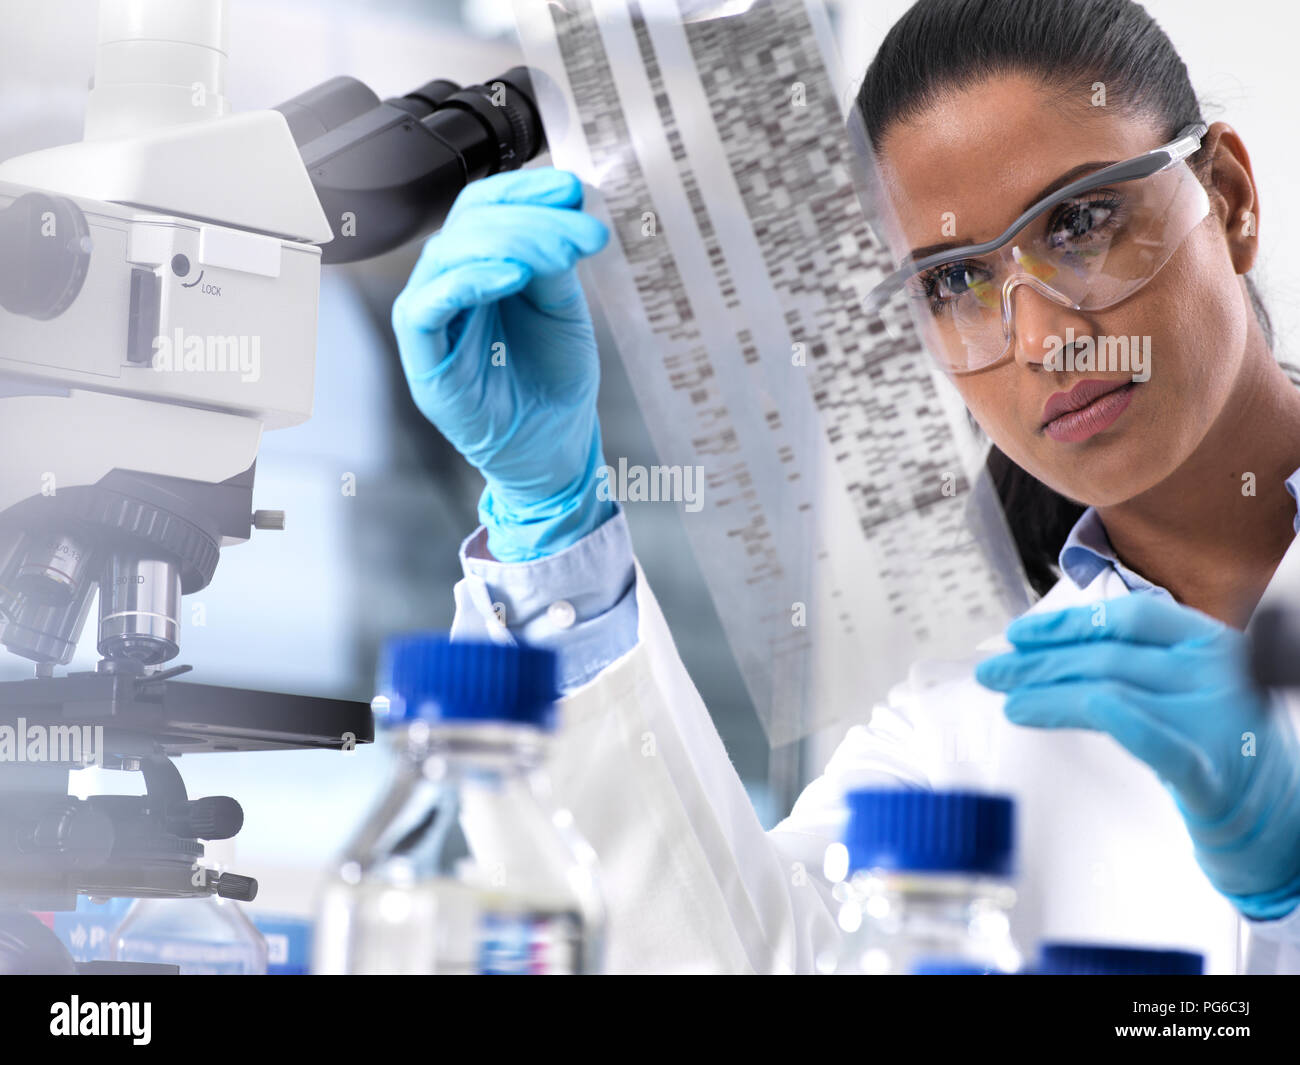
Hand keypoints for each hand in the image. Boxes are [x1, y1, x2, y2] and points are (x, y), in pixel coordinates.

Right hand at [391, 167, 613, 561]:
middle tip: (582, 234)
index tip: (570, 189)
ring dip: (507, 244)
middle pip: (468, 224)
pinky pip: (425, 307)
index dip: (523, 188)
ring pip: (447, 256)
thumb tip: (560, 205)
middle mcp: (450, 284)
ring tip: (559, 255)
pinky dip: (466, 283)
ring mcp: (433, 319)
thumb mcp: (562, 308)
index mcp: (481, 266)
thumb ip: (553, 261)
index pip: (485, 207)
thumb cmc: (553, 381)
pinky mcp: (423, 357)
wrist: (554, 447)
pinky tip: (510, 278)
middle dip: (530, 219)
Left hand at [975, 594, 1299, 919]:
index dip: (1066, 623)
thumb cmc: (1220, 748)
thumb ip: (1134, 664)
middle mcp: (1216, 673)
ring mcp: (1215, 721)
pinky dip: (1091, 719)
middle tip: (992, 672)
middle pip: (1107, 656)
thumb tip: (1049, 651)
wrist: (1280, 821)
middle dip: (1039, 662)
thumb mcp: (1186, 689)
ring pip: (1109, 692)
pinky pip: (1144, 738)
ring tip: (1007, 700)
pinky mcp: (1209, 773)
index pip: (1127, 618)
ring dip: (1045, 694)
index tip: (1019, 635)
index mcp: (1209, 642)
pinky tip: (1039, 714)